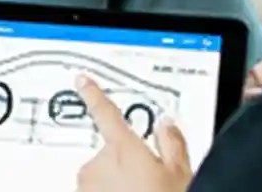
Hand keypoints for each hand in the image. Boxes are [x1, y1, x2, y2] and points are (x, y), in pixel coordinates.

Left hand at [75, 75, 192, 191]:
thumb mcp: (179, 175)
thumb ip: (172, 144)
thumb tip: (167, 125)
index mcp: (123, 149)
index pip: (106, 112)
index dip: (93, 94)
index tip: (82, 81)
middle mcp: (98, 164)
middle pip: (110, 154)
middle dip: (125, 164)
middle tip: (146, 183)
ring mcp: (85, 185)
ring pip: (100, 178)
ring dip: (114, 185)